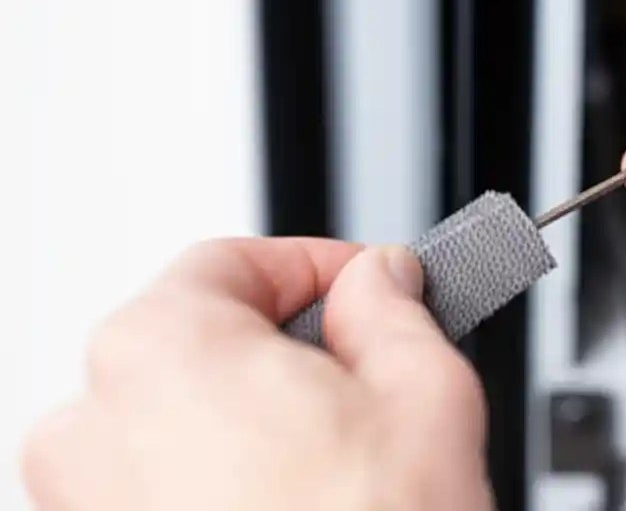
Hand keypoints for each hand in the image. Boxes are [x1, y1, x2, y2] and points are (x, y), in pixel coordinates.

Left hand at [21, 240, 491, 510]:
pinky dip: (217, 483)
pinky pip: (157, 488)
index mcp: (162, 349)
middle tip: (364, 375)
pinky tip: (291, 507)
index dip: (318, 267)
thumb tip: (380, 280)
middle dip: (285, 349)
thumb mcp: (424, 394)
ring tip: (334, 459)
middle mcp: (92, 422)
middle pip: (197, 340)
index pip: (233, 260)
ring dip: (250, 420)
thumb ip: (393, 308)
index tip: (367, 287)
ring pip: (176, 421)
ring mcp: (80, 501)